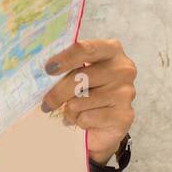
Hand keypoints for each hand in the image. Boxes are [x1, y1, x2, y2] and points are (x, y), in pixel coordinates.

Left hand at [40, 38, 136, 164]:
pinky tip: (85, 120)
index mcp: (111, 50)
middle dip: (57, 93)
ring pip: (79, 102)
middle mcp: (123, 69)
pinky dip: (80, 122)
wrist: (106, 122)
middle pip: (79, 78)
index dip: (65, 59)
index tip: (48, 69)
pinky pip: (87, 118)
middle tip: (46, 103)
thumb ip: (67, 66)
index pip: (86, 49)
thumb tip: (45, 71)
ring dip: (70, 111)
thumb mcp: (80, 71)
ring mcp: (126, 92)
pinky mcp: (124, 115)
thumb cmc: (90, 90)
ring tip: (74, 112)